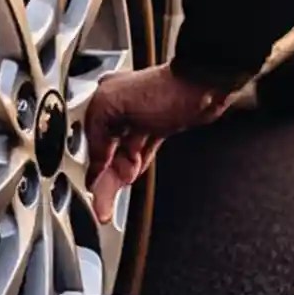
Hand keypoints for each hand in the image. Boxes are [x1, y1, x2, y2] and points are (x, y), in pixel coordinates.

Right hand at [85, 64, 230, 222]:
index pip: (91, 143)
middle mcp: (120, 109)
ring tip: (111, 201)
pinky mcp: (158, 125)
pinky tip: (130, 177)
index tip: (92, 191)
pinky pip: (141, 150)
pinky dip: (135, 165)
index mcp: (104, 100)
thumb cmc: (162, 90)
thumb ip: (97, 134)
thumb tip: (96, 162)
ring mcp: (140, 118)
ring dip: (118, 177)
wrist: (203, 88)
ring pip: (123, 155)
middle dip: (105, 180)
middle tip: (102, 206)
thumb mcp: (112, 105)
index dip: (93, 168)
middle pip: (107, 153)